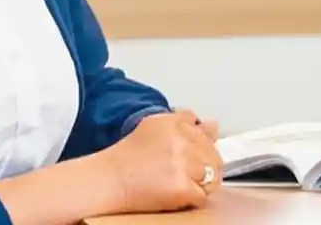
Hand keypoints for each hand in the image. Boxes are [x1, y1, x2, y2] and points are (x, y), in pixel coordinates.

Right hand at [100, 110, 223, 213]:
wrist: (106, 181)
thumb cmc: (126, 159)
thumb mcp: (155, 129)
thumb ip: (186, 124)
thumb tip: (213, 125)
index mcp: (174, 123)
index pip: (205, 131)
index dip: (200, 146)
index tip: (191, 154)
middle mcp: (181, 139)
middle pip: (213, 154)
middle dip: (204, 165)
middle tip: (184, 173)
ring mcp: (182, 163)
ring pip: (212, 175)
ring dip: (201, 182)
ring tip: (181, 184)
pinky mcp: (181, 186)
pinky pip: (202, 195)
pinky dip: (192, 198)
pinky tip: (177, 194)